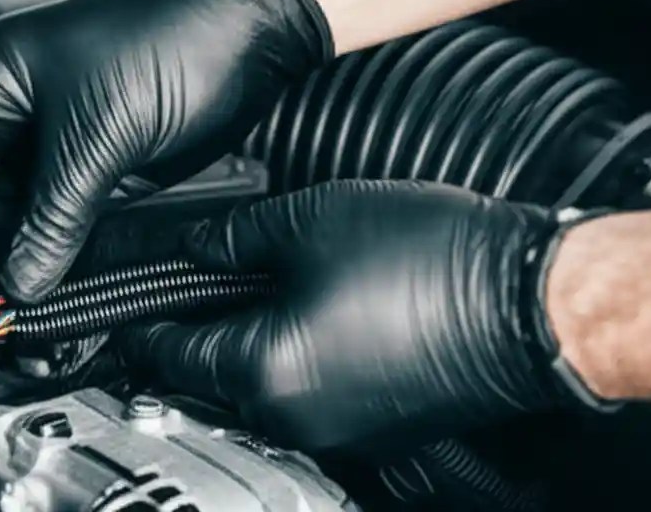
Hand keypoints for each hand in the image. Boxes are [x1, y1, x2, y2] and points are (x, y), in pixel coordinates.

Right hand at [0, 0, 330, 310]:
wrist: (253, 25)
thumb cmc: (174, 39)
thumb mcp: (102, 134)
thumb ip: (55, 215)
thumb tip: (20, 284)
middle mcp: (16, 105)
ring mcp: (58, 135)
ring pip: (10, 207)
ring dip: (8, 254)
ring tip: (15, 301)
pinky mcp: (99, 161)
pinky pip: (57, 214)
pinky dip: (50, 249)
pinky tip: (52, 282)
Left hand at [122, 179, 600, 452]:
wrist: (528, 300)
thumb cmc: (433, 261)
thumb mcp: (310, 221)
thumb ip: (232, 237)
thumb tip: (193, 246)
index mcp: (263, 373)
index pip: (164, 353)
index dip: (136, 318)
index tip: (122, 297)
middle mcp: (292, 418)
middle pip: (207, 376)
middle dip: (193, 327)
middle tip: (192, 275)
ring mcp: (337, 429)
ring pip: (256, 386)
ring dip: (244, 339)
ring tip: (258, 281)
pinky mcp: (374, 423)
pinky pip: (305, 392)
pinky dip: (291, 354)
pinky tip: (311, 306)